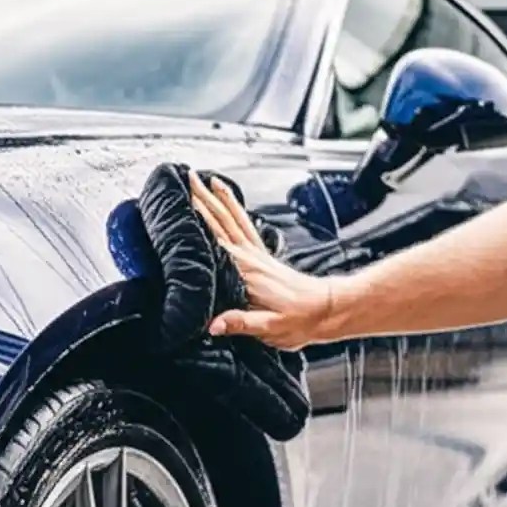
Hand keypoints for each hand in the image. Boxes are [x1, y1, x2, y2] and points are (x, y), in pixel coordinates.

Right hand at [188, 171, 338, 350]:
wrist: (326, 311)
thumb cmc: (300, 319)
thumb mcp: (270, 328)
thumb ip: (241, 323)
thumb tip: (214, 325)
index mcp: (247, 273)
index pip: (215, 242)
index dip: (197, 222)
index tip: (180, 203)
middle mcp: (251, 258)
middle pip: (222, 222)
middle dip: (204, 199)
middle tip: (187, 178)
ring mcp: (257, 255)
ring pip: (233, 220)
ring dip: (218, 198)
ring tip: (205, 180)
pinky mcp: (263, 257)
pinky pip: (245, 227)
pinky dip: (235, 211)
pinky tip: (228, 204)